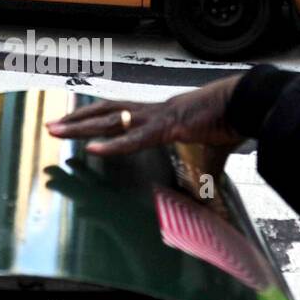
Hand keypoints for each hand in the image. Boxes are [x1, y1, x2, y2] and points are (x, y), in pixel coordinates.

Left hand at [45, 76, 245, 155]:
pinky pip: (136, 138)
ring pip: (111, 121)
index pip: (121, 115)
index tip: (76, 123)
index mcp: (160, 115)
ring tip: (56, 130)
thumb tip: (204, 196)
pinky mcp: (169, 127)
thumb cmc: (230, 122)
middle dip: (76, 120)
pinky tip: (92, 148)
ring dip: (81, 127)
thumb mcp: (209, 153)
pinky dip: (113, 144)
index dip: (97, 118)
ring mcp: (158, 117)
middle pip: (106, 114)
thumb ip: (202, 174)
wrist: (248, 103)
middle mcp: (153, 112)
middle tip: (51, 125)